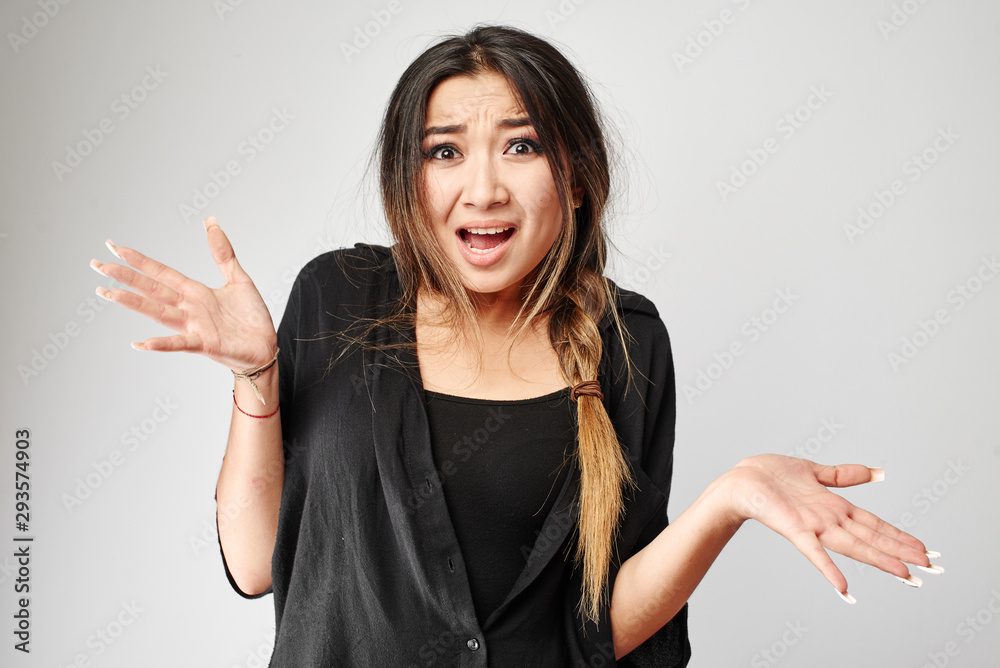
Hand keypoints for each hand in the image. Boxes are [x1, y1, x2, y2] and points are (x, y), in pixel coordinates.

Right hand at [90, 217, 277, 370]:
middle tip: (97, 265)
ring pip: (158, 312)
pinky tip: (141, 343)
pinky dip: (161, 343)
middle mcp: (189, 308)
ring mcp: (194, 326)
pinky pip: (180, 343)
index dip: (138, 260)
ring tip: (108, 294)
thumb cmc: (250, 317)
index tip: (115, 247)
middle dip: (124, 277)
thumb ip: (222, 253)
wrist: (265, 345)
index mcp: (195, 292)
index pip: (160, 272)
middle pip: (151, 289)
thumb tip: (211, 222)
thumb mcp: (238, 278)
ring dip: (134, 303)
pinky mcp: (205, 343)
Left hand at [725, 454, 939, 599]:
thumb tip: (879, 472)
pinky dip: (828, 569)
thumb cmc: (772, 476)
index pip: (876, 525)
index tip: (926, 550)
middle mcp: (829, 521)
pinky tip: (843, 587)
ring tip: (905, 574)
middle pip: (872, 539)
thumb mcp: (816, 471)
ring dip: (879, 561)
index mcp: (836, 508)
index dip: (901, 537)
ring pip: (853, 546)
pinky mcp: (794, 529)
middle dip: (902, 553)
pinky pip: (813, 552)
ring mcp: (813, 527)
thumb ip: (845, 475)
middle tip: (931, 569)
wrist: (740, 481)